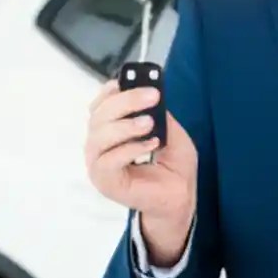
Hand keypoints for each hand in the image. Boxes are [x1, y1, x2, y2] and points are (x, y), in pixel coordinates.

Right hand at [85, 79, 197, 265]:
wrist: (180, 197)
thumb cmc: (172, 166)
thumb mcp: (171, 132)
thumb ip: (159, 114)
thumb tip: (150, 94)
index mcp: (111, 130)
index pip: (100, 105)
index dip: (111, 91)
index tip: (128, 80)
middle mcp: (100, 145)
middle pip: (98, 115)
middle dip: (125, 101)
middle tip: (152, 96)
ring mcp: (99, 164)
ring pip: (98, 137)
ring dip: (125, 125)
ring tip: (149, 124)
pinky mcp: (105, 181)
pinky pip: (107, 161)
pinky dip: (129, 148)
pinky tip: (150, 144)